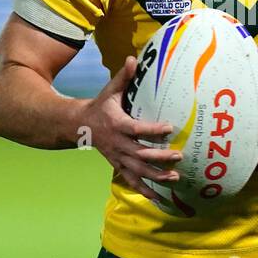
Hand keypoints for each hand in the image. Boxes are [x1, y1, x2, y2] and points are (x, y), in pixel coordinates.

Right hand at [83, 55, 181, 203]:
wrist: (79, 126)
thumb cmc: (100, 106)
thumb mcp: (109, 90)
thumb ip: (123, 77)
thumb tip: (134, 59)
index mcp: (117, 124)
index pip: (136, 129)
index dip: (152, 130)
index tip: (169, 127)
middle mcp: (117, 144)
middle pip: (139, 154)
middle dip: (159, 157)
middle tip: (178, 156)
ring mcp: (117, 158)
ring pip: (137, 171)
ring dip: (156, 177)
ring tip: (174, 178)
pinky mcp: (118, 166)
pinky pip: (131, 181)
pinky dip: (144, 190)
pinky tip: (158, 199)